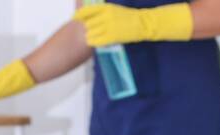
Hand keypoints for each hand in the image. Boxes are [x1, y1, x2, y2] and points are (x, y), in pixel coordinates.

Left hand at [72, 2, 194, 46]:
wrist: (144, 24)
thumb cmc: (131, 17)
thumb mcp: (116, 9)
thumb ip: (104, 12)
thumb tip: (93, 16)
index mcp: (106, 7)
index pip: (87, 10)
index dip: (79, 15)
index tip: (74, 18)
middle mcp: (105, 16)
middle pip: (88, 23)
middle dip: (86, 27)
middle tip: (84, 31)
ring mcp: (109, 27)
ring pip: (92, 32)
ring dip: (89, 36)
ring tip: (89, 38)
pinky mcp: (113, 37)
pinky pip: (98, 41)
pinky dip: (94, 42)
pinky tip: (93, 43)